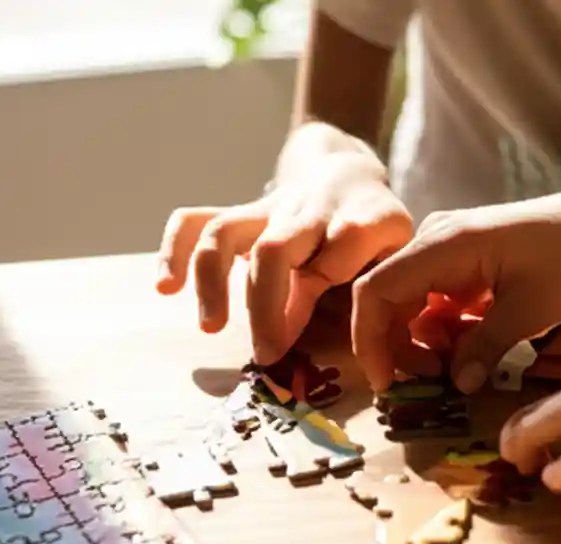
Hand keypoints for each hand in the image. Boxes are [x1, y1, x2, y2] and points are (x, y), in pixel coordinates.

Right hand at [157, 151, 410, 363]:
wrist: (345, 171)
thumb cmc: (373, 230)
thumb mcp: (394, 253)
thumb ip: (370, 286)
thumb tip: (343, 337)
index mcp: (363, 219)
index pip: (344, 245)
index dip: (319, 289)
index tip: (294, 339)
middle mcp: (311, 211)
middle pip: (276, 248)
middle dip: (265, 305)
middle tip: (265, 354)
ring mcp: (270, 209)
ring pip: (227, 232)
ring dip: (212, 281)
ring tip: (211, 327)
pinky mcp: (241, 212)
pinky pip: (197, 219)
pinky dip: (174, 249)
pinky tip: (166, 288)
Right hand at [352, 185, 560, 392]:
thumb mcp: (530, 311)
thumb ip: (484, 347)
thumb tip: (456, 386)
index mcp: (444, 244)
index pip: (377, 292)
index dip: (371, 341)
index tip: (387, 384)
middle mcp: (435, 240)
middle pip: (387, 299)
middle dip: (399, 347)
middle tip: (431, 383)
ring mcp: (448, 248)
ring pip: (410, 302)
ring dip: (424, 341)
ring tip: (458, 369)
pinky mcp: (463, 260)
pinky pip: (435, 299)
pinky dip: (445, 330)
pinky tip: (472, 348)